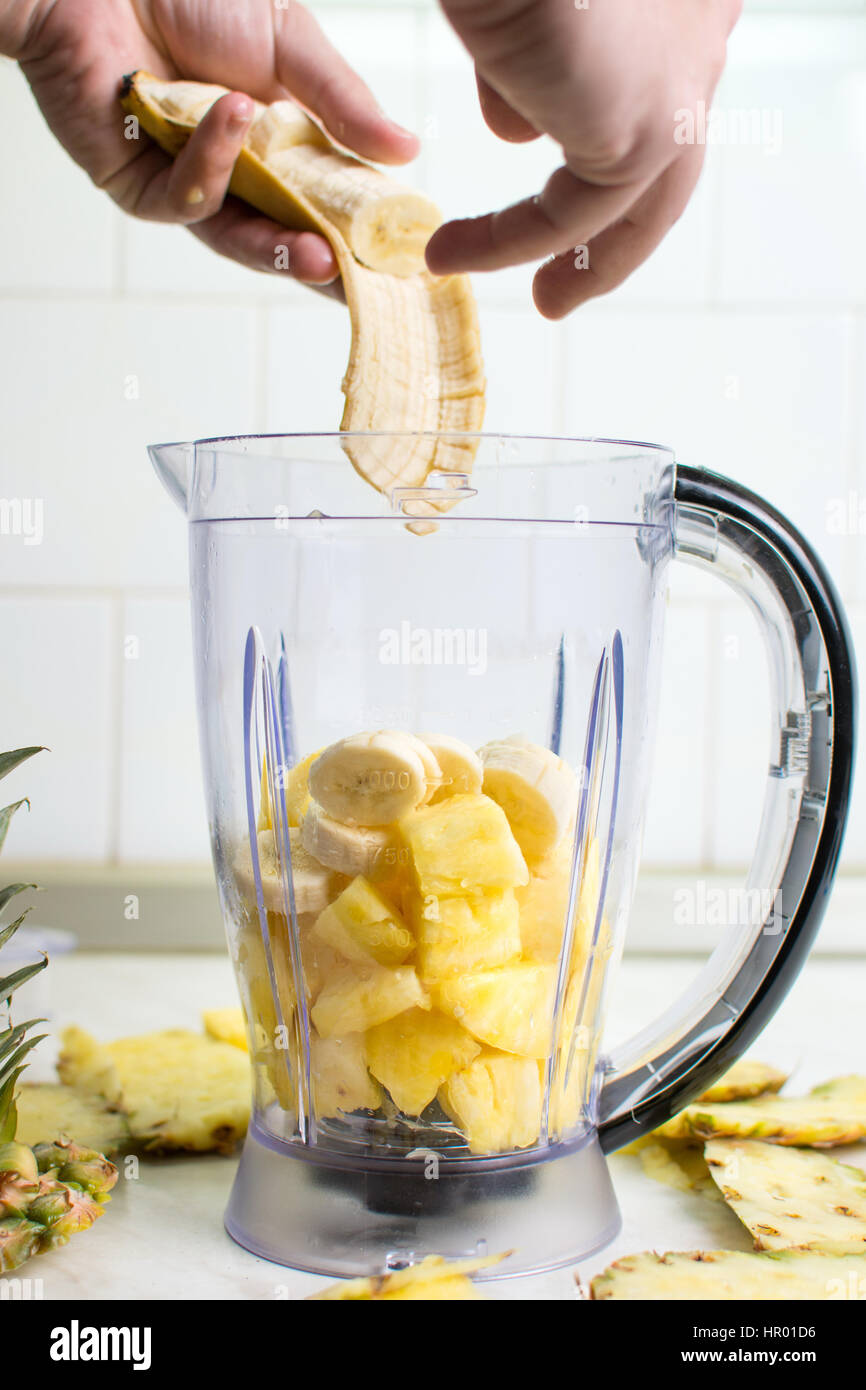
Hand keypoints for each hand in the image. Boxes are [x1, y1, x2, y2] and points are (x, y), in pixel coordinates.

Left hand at [9, 0, 417, 285]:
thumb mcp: (290, 42)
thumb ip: (344, 104)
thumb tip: (406, 153)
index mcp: (278, 142)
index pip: (325, 203)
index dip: (359, 237)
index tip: (399, 264)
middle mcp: (236, 172)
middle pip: (284, 238)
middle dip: (324, 267)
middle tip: (363, 287)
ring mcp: (189, 184)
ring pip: (238, 239)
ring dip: (280, 247)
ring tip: (325, 254)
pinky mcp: (140, 189)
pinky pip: (190, 197)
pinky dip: (215, 158)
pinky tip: (233, 112)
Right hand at [426, 0, 741, 317]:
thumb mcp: (515, 13)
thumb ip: (526, 65)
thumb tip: (519, 128)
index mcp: (678, 2)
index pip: (656, 92)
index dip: (611, 151)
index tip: (561, 188)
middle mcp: (695, 36)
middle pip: (665, 163)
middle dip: (619, 234)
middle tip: (566, 286)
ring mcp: (680, 83)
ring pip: (633, 199)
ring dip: (577, 258)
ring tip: (534, 300)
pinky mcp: (645, 129)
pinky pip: (575, 213)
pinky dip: (511, 243)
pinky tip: (452, 253)